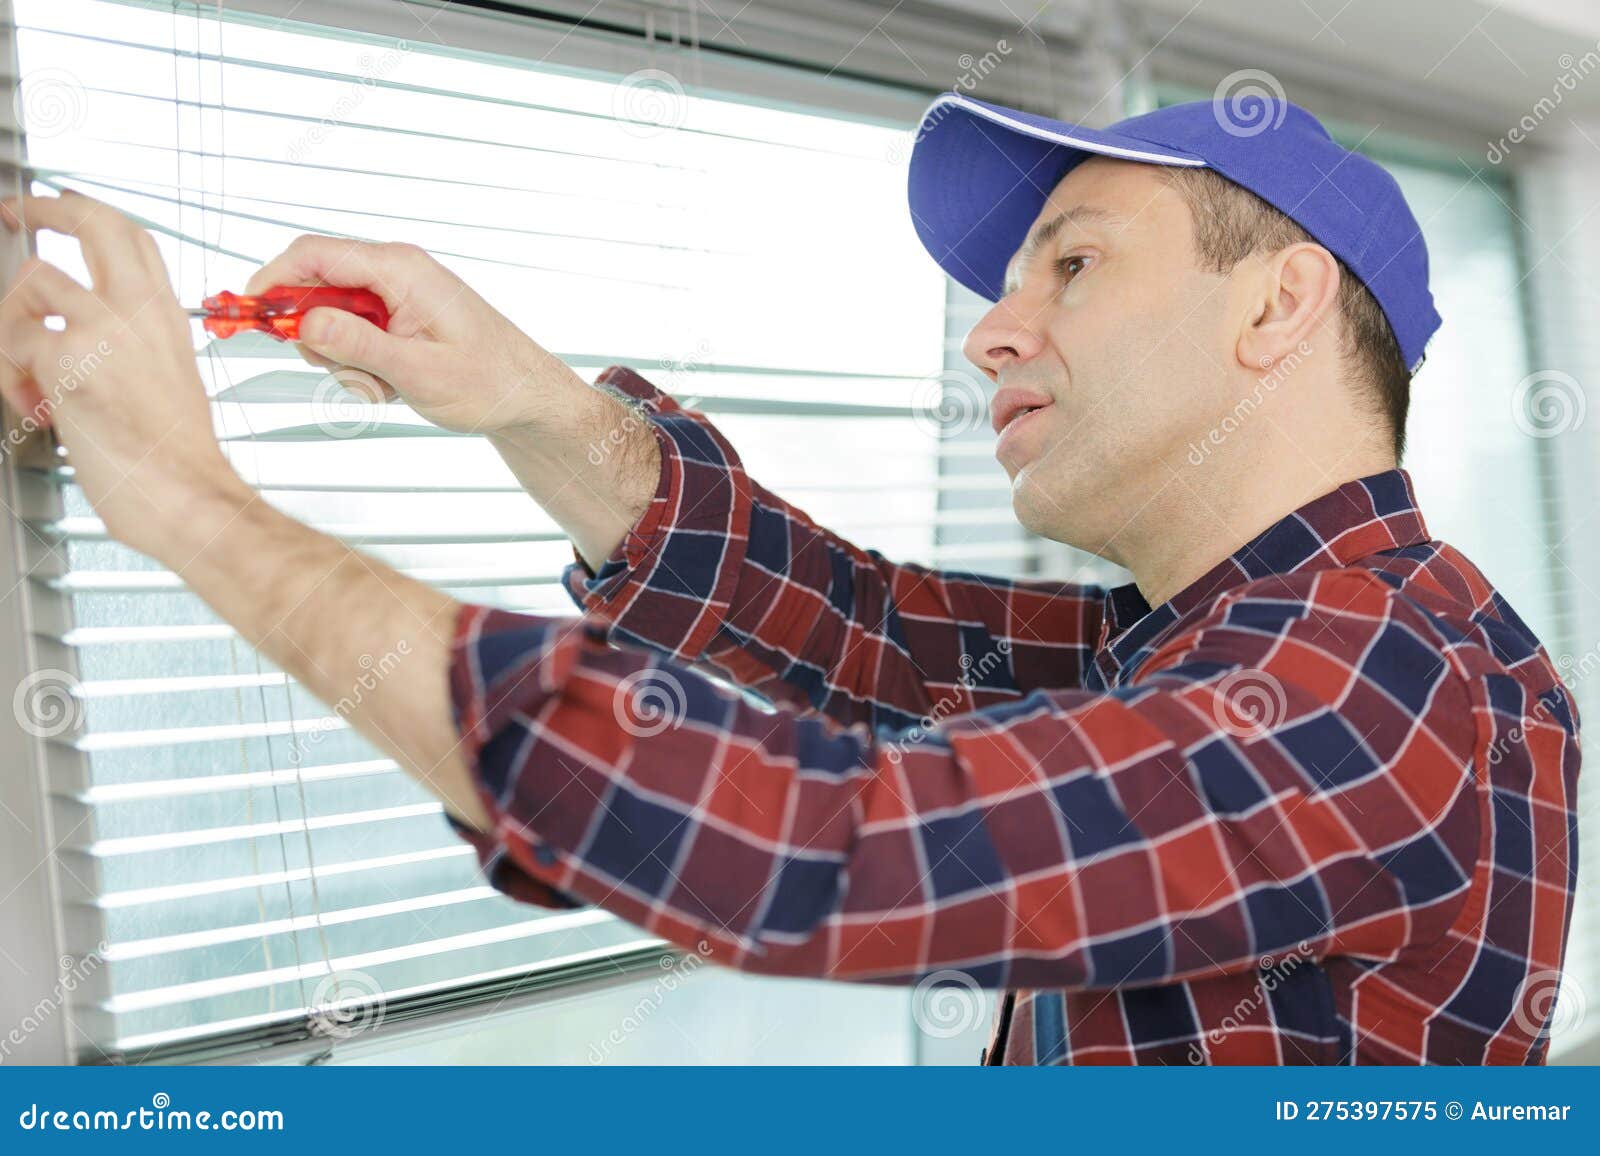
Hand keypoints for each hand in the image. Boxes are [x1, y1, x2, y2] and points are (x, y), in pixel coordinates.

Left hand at [0, 191, 248, 561]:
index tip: (63, 208)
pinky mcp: (69, 359)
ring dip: (12, 324)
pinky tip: (40, 409)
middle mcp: (139, 313)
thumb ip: (129, 349)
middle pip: (92, 222)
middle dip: (42, 209)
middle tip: (14, 212)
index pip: (132, 239)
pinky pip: (13, 343)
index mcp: (166, 319)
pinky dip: (13, 376)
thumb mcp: (167, 383)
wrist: (184, 493)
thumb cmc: (177, 458)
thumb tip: (75, 342)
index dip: (90, 215)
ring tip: (27, 374)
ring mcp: (104, 330)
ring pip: (32, 281)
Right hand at [245, 235, 584, 434]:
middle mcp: (394, 272)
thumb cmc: (487, 382)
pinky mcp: (397, 316)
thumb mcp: (418, 371)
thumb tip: (304, 323)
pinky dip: (361, 366)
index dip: (271, 281)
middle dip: (315, 337)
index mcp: (399, 269)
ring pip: (331, 319)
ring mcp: (395, 294)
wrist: (525, 396)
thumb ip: (358, 345)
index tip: (248, 317)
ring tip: (385, 386)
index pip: (313, 255)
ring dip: (343, 359)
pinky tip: (394, 385)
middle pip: (315, 288)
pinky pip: (353, 335)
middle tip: (343, 373)